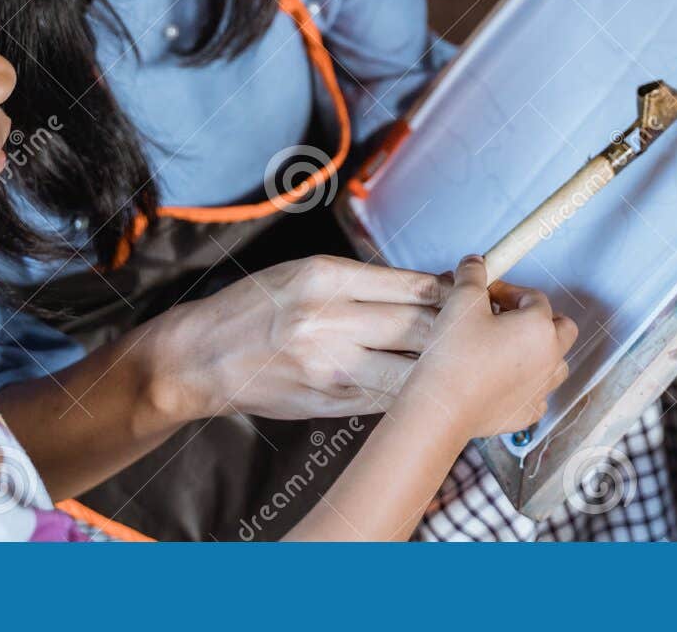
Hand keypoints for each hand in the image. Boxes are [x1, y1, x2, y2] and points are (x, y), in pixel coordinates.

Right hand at [155, 254, 450, 420]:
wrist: (202, 358)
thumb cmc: (254, 307)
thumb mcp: (304, 273)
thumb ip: (363, 282)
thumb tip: (425, 290)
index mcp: (326, 279)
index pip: (412, 286)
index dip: (450, 293)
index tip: (466, 293)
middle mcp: (330, 323)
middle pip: (422, 328)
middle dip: (457, 329)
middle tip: (474, 327)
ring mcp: (331, 369)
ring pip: (412, 371)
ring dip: (441, 367)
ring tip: (457, 359)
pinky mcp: (329, 403)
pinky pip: (388, 399)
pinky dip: (411, 391)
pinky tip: (424, 385)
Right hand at [398, 256, 576, 439]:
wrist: (443, 407)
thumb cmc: (455, 354)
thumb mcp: (461, 302)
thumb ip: (472, 275)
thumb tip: (476, 261)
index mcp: (539, 327)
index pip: (534, 297)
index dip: (509, 291)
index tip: (487, 294)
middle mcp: (550, 357)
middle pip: (562, 328)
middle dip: (540, 318)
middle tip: (508, 318)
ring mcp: (542, 388)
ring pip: (556, 363)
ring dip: (539, 352)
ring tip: (508, 349)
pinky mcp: (528, 413)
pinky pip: (539, 394)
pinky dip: (528, 385)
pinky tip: (504, 381)